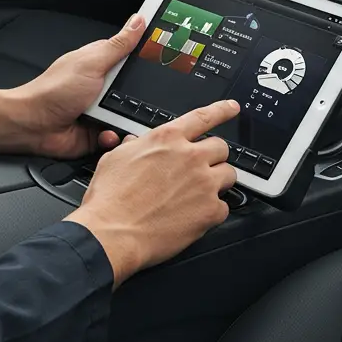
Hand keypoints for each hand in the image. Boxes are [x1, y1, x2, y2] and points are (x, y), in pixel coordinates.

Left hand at [12, 13, 148, 158]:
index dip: (149, 59)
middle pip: (139, 89)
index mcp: (103, 64)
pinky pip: (120, 134)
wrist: (32, 126)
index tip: (166, 61)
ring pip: (133, 114)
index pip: (134, 56)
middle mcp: (105, 86)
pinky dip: (114, 136)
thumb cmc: (53, 90)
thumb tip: (138, 21)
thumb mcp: (92, 63)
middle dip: (142, 97)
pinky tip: (105, 132)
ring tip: (116, 117)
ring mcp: (103, 109)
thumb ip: (119, 45)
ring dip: (127, 119)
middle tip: (137, 97)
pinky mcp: (101, 131)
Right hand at [67, 100, 240, 285]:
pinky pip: (224, 207)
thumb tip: (139, 143)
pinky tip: (193, 216)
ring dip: (217, 182)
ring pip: (229, 175)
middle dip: (212, 158)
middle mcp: (190, 157)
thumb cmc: (110, 199)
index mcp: (167, 139)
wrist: (112, 233)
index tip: (231, 108)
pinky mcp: (210, 210)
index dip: (221, 110)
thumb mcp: (116, 158)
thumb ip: (136, 146)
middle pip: (221, 148)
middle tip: (199, 171)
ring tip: (197, 194)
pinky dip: (212, 212)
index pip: (203, 117)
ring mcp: (203, 183)